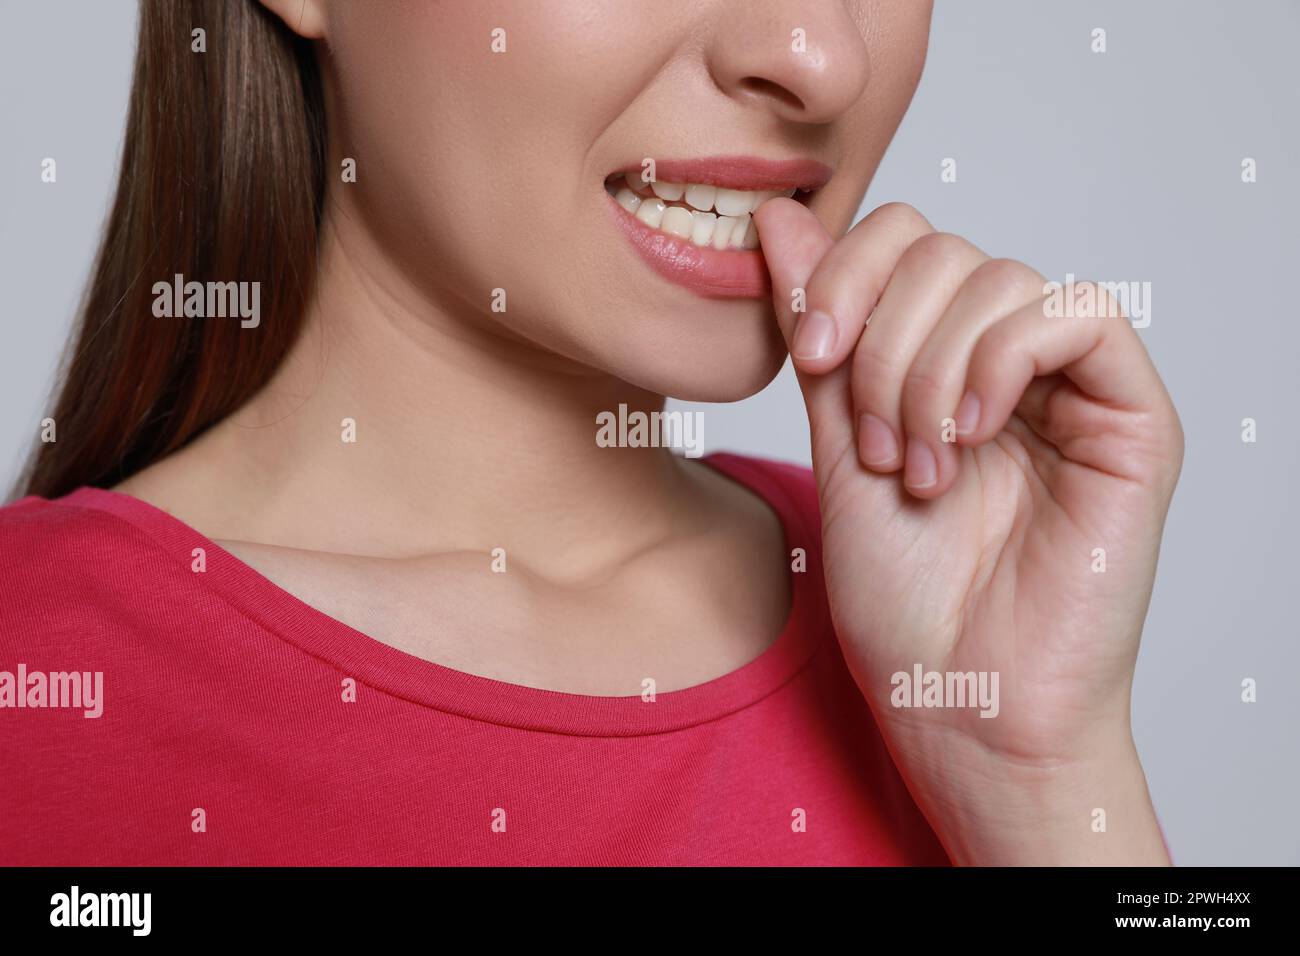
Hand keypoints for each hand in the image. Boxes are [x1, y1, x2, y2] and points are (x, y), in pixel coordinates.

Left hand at [753, 200, 1182, 864]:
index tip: (811, 354)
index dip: (847, 273)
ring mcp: (1073, 387)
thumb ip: (820, 334)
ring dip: (932, 375)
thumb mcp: (834, 443)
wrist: (959, 699)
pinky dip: (1003, 362)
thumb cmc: (902, 596)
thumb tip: (778, 218)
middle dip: (883, 345)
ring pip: (1001, 280)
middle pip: (944, 252)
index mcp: (939, 360)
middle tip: (872, 444)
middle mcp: (1007, 363)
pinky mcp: (1132, 419)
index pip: (904, 240)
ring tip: (919, 470)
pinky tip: (972, 438)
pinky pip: (1078, 316)